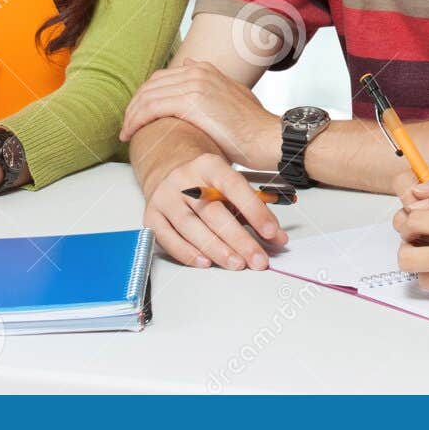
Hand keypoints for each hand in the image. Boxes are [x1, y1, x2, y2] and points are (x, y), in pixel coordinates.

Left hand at [119, 60, 278, 171]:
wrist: (268, 137)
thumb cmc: (254, 126)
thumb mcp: (233, 95)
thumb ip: (212, 82)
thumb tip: (193, 64)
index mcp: (205, 69)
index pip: (162, 77)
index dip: (146, 96)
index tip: (139, 113)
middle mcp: (197, 71)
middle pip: (151, 85)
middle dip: (134, 105)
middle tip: (127, 125)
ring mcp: (194, 84)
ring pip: (147, 97)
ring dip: (131, 115)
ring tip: (125, 133)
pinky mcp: (190, 102)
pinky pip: (151, 109)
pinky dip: (136, 121)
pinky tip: (131, 134)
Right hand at [141, 151, 285, 270]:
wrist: (168, 172)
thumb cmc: (206, 184)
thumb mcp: (231, 186)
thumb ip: (255, 209)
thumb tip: (278, 238)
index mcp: (209, 165)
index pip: (234, 186)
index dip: (254, 211)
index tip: (271, 232)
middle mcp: (184, 178)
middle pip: (213, 213)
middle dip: (239, 240)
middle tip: (258, 260)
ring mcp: (164, 197)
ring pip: (191, 228)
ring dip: (217, 250)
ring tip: (238, 264)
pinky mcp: (151, 215)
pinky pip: (168, 239)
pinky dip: (187, 253)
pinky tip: (206, 263)